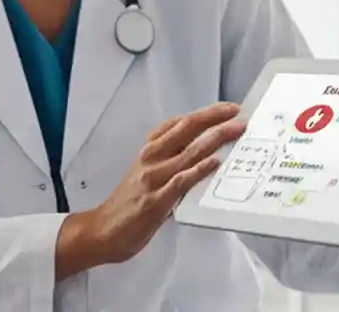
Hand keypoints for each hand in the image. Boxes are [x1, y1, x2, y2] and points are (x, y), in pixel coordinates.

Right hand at [56, 102, 244, 277]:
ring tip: (235, 131)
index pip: (178, 123)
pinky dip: (198, 170)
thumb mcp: (147, 172)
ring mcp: (153, 179)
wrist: (103, 231)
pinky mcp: (155, 201)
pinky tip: (214, 163)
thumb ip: (171, 160)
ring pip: (188, 152)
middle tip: (236, 112)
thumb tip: (204, 151)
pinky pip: (180, 181)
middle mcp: (151, 158)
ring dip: (214, 139)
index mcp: (149, 150)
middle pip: (186, 129)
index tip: (226, 108)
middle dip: (213, 117)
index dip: (204, 113)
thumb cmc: (129, 203)